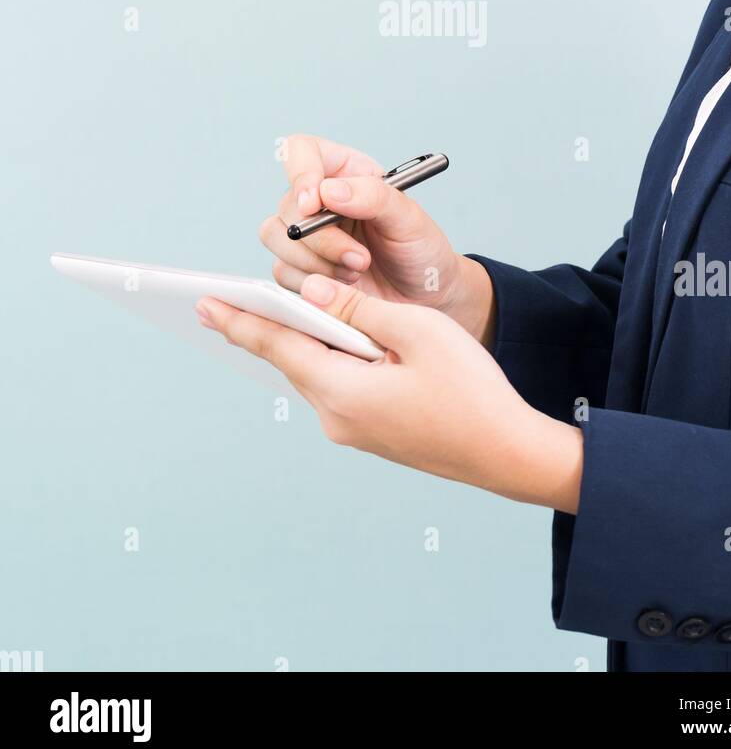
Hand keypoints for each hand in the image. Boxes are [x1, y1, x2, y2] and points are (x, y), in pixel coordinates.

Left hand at [194, 277, 582, 513]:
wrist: (507, 453)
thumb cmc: (471, 390)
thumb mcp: (416, 331)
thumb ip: (357, 308)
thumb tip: (307, 294)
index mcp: (342, 390)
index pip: (278, 345)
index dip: (239, 321)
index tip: (204, 303)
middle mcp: (337, 417)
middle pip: (292, 358)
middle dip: (263, 326)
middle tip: (223, 301)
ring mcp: (354, 430)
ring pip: (317, 371)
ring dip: (303, 340)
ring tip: (279, 310)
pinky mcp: (373, 432)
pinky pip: (339, 385)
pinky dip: (331, 357)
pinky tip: (336, 339)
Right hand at [259, 134, 493, 340]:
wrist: (424, 298)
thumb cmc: (420, 250)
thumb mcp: (409, 217)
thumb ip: (373, 196)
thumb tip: (327, 192)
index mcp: (344, 171)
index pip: (302, 151)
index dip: (300, 174)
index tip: (314, 204)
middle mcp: (319, 200)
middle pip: (288, 204)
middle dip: (322, 238)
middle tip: (360, 258)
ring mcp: (305, 234)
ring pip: (276, 236)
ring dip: (317, 261)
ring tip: (358, 270)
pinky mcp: (300, 268)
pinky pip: (282, 271)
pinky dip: (313, 282)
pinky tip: (345, 285)